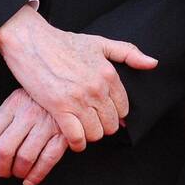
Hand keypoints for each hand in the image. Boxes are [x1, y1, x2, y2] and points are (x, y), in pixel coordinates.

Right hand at [0, 4, 157, 149]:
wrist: (31, 41)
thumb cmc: (63, 42)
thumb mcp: (99, 43)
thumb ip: (128, 53)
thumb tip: (153, 63)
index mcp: (109, 74)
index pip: (124, 109)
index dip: (114, 114)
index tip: (103, 113)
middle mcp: (97, 88)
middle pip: (111, 124)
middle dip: (102, 126)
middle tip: (90, 121)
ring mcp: (79, 99)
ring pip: (96, 134)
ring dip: (89, 134)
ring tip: (80, 127)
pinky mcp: (59, 108)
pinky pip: (77, 138)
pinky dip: (76, 143)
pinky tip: (72, 137)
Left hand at [0, 88, 67, 184]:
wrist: (73, 87)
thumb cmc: (43, 96)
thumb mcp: (21, 96)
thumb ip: (6, 117)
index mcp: (13, 104)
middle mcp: (29, 114)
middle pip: (4, 150)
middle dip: (0, 168)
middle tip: (2, 171)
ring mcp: (47, 124)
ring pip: (24, 158)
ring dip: (18, 172)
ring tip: (18, 172)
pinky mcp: (65, 134)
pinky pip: (47, 161)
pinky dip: (36, 175)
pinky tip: (30, 179)